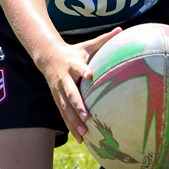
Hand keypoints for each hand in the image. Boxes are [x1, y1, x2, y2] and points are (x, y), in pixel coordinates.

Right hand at [36, 28, 122, 142]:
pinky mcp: (57, 99)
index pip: (78, 68)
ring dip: (73, 121)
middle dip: (78, 105)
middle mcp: (64, 79)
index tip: (90, 75)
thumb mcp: (87, 45)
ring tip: (84, 133)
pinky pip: (64, 115)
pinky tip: (80, 139)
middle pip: (70, 93)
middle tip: (87, 116)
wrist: (48, 57)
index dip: (84, 71)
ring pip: (65, 108)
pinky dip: (70, 126)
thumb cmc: (74, 52)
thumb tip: (121, 30)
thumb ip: (104, 40)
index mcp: (73, 65)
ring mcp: (59, 91)